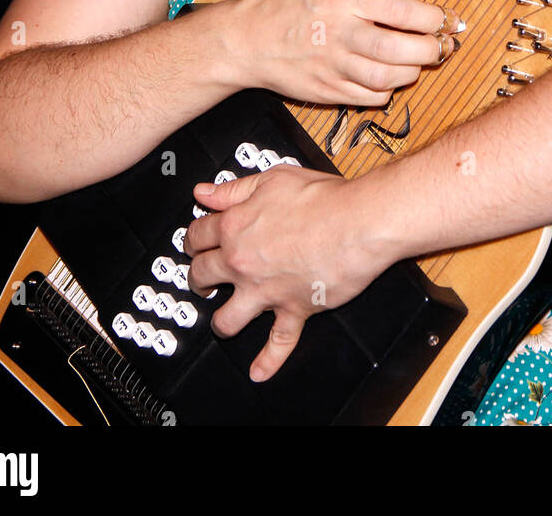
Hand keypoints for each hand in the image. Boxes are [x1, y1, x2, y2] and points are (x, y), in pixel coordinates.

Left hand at [184, 165, 391, 380]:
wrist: (358, 221)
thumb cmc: (322, 198)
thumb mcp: (271, 180)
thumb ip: (233, 190)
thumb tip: (204, 193)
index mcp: (235, 227)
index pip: (198, 235)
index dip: (193, 238)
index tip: (195, 242)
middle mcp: (243, 262)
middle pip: (202, 275)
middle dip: (198, 278)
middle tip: (202, 278)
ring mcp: (266, 291)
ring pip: (228, 318)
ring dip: (221, 322)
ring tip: (222, 321)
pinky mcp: (294, 310)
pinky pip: (278, 343)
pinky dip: (268, 361)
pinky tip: (258, 372)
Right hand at [230, 0, 463, 105]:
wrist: (242, 40)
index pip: (401, 11)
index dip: (432, 18)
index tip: (443, 17)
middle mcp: (342, 33)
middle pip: (401, 50)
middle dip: (431, 49)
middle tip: (443, 43)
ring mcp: (335, 65)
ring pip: (389, 77)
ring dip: (412, 70)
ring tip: (419, 58)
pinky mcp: (329, 89)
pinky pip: (370, 97)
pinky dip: (387, 89)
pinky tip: (389, 74)